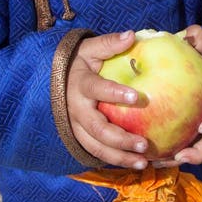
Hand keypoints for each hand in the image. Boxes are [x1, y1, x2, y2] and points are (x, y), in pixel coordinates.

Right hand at [66, 30, 149, 168]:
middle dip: (121, 139)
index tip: (138, 96)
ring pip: (97, 147)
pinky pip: (96, 153)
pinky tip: (135, 165)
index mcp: (81, 85)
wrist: (57, 79)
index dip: (115, 93)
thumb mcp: (90, 49)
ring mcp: (77, 126)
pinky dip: (115, 161)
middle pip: (98, 129)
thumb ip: (109, 43)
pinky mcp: (80, 137)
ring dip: (119, 157)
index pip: (98, 89)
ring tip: (143, 163)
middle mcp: (77, 109)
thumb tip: (131, 35)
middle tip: (144, 143)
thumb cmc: (79, 62)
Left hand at [157, 25, 201, 166]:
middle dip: (198, 154)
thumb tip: (186, 36)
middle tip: (180, 156)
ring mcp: (201, 128)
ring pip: (192, 150)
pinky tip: (144, 156)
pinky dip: (163, 153)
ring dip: (176, 159)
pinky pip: (176, 144)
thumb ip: (198, 37)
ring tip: (156, 162)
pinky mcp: (185, 130)